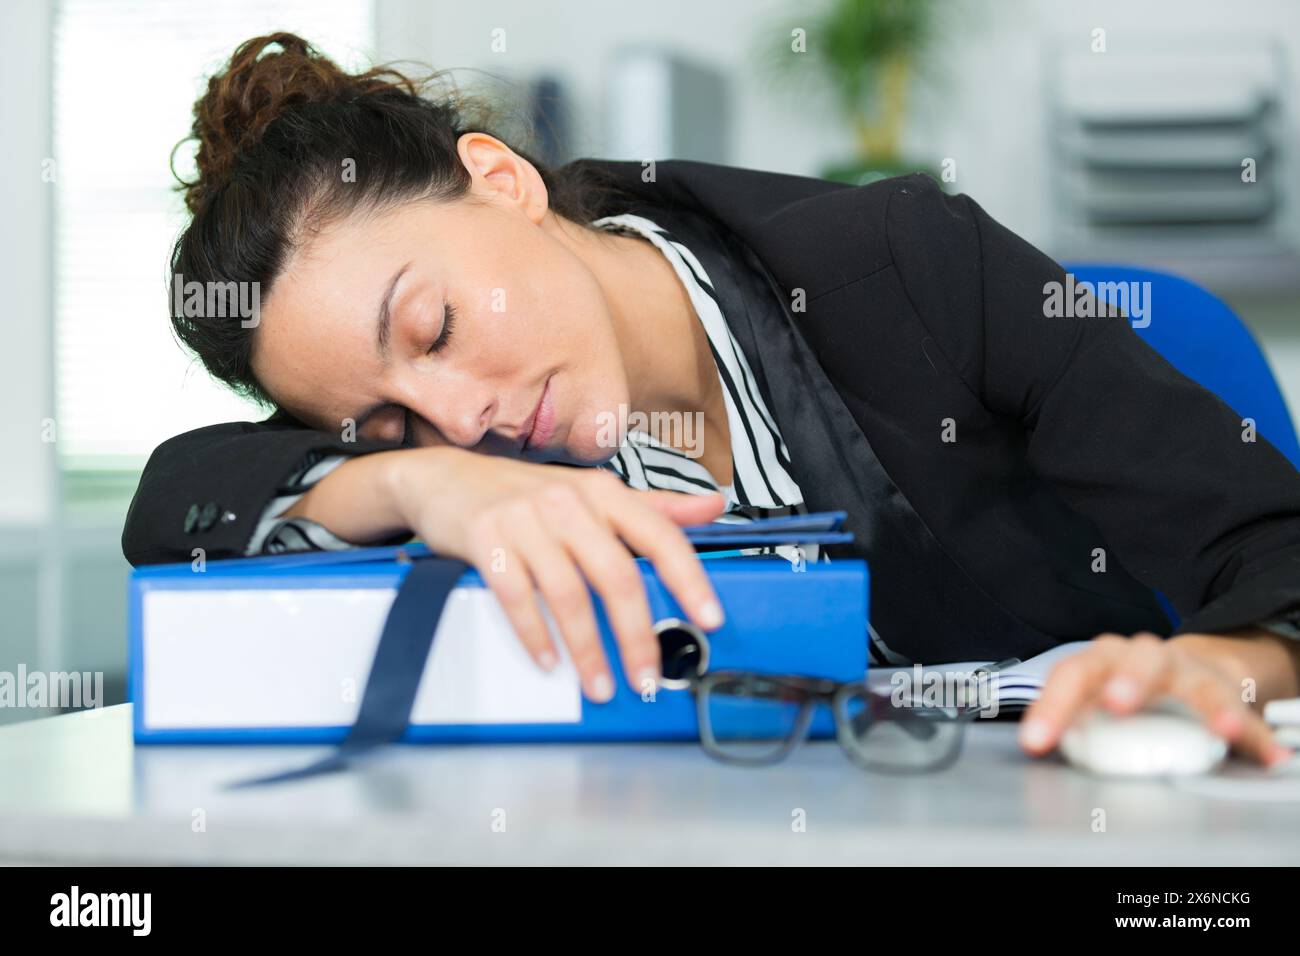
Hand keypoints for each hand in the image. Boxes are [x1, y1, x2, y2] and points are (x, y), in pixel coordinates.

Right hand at [390, 448, 726, 701]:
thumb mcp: (592, 492)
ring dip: (587, 649)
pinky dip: (535, 635)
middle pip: (616, 575)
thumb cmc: (526, 493)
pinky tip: (549, 661)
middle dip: (636, 634)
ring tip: (599, 684)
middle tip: (647, 676)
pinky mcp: (486, 539)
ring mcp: (525, 520)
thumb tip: (713, 506)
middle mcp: (568, 502)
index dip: (689, 578)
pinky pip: (517, 597)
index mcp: (603, 492)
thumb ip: (654, 507)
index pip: (659, 535)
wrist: (446, 479)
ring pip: (568, 594)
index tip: (709, 618)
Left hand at [1019, 630, 1298, 766]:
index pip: (1070, 675)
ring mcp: (1182, 670)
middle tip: (1117, 703)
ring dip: (1206, 703)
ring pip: (1193, 678)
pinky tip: (1267, 752)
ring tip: (1219, 728)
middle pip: (1128, 660)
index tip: (1037, 739)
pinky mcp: (1220, 690)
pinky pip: (1236, 710)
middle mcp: (1139, 657)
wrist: (1178, 673)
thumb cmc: (1122, 690)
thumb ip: (1070, 721)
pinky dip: (1251, 732)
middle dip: (1125, 680)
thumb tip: (1038, 748)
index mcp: (1099, 660)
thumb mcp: (1091, 702)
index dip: (1051, 706)